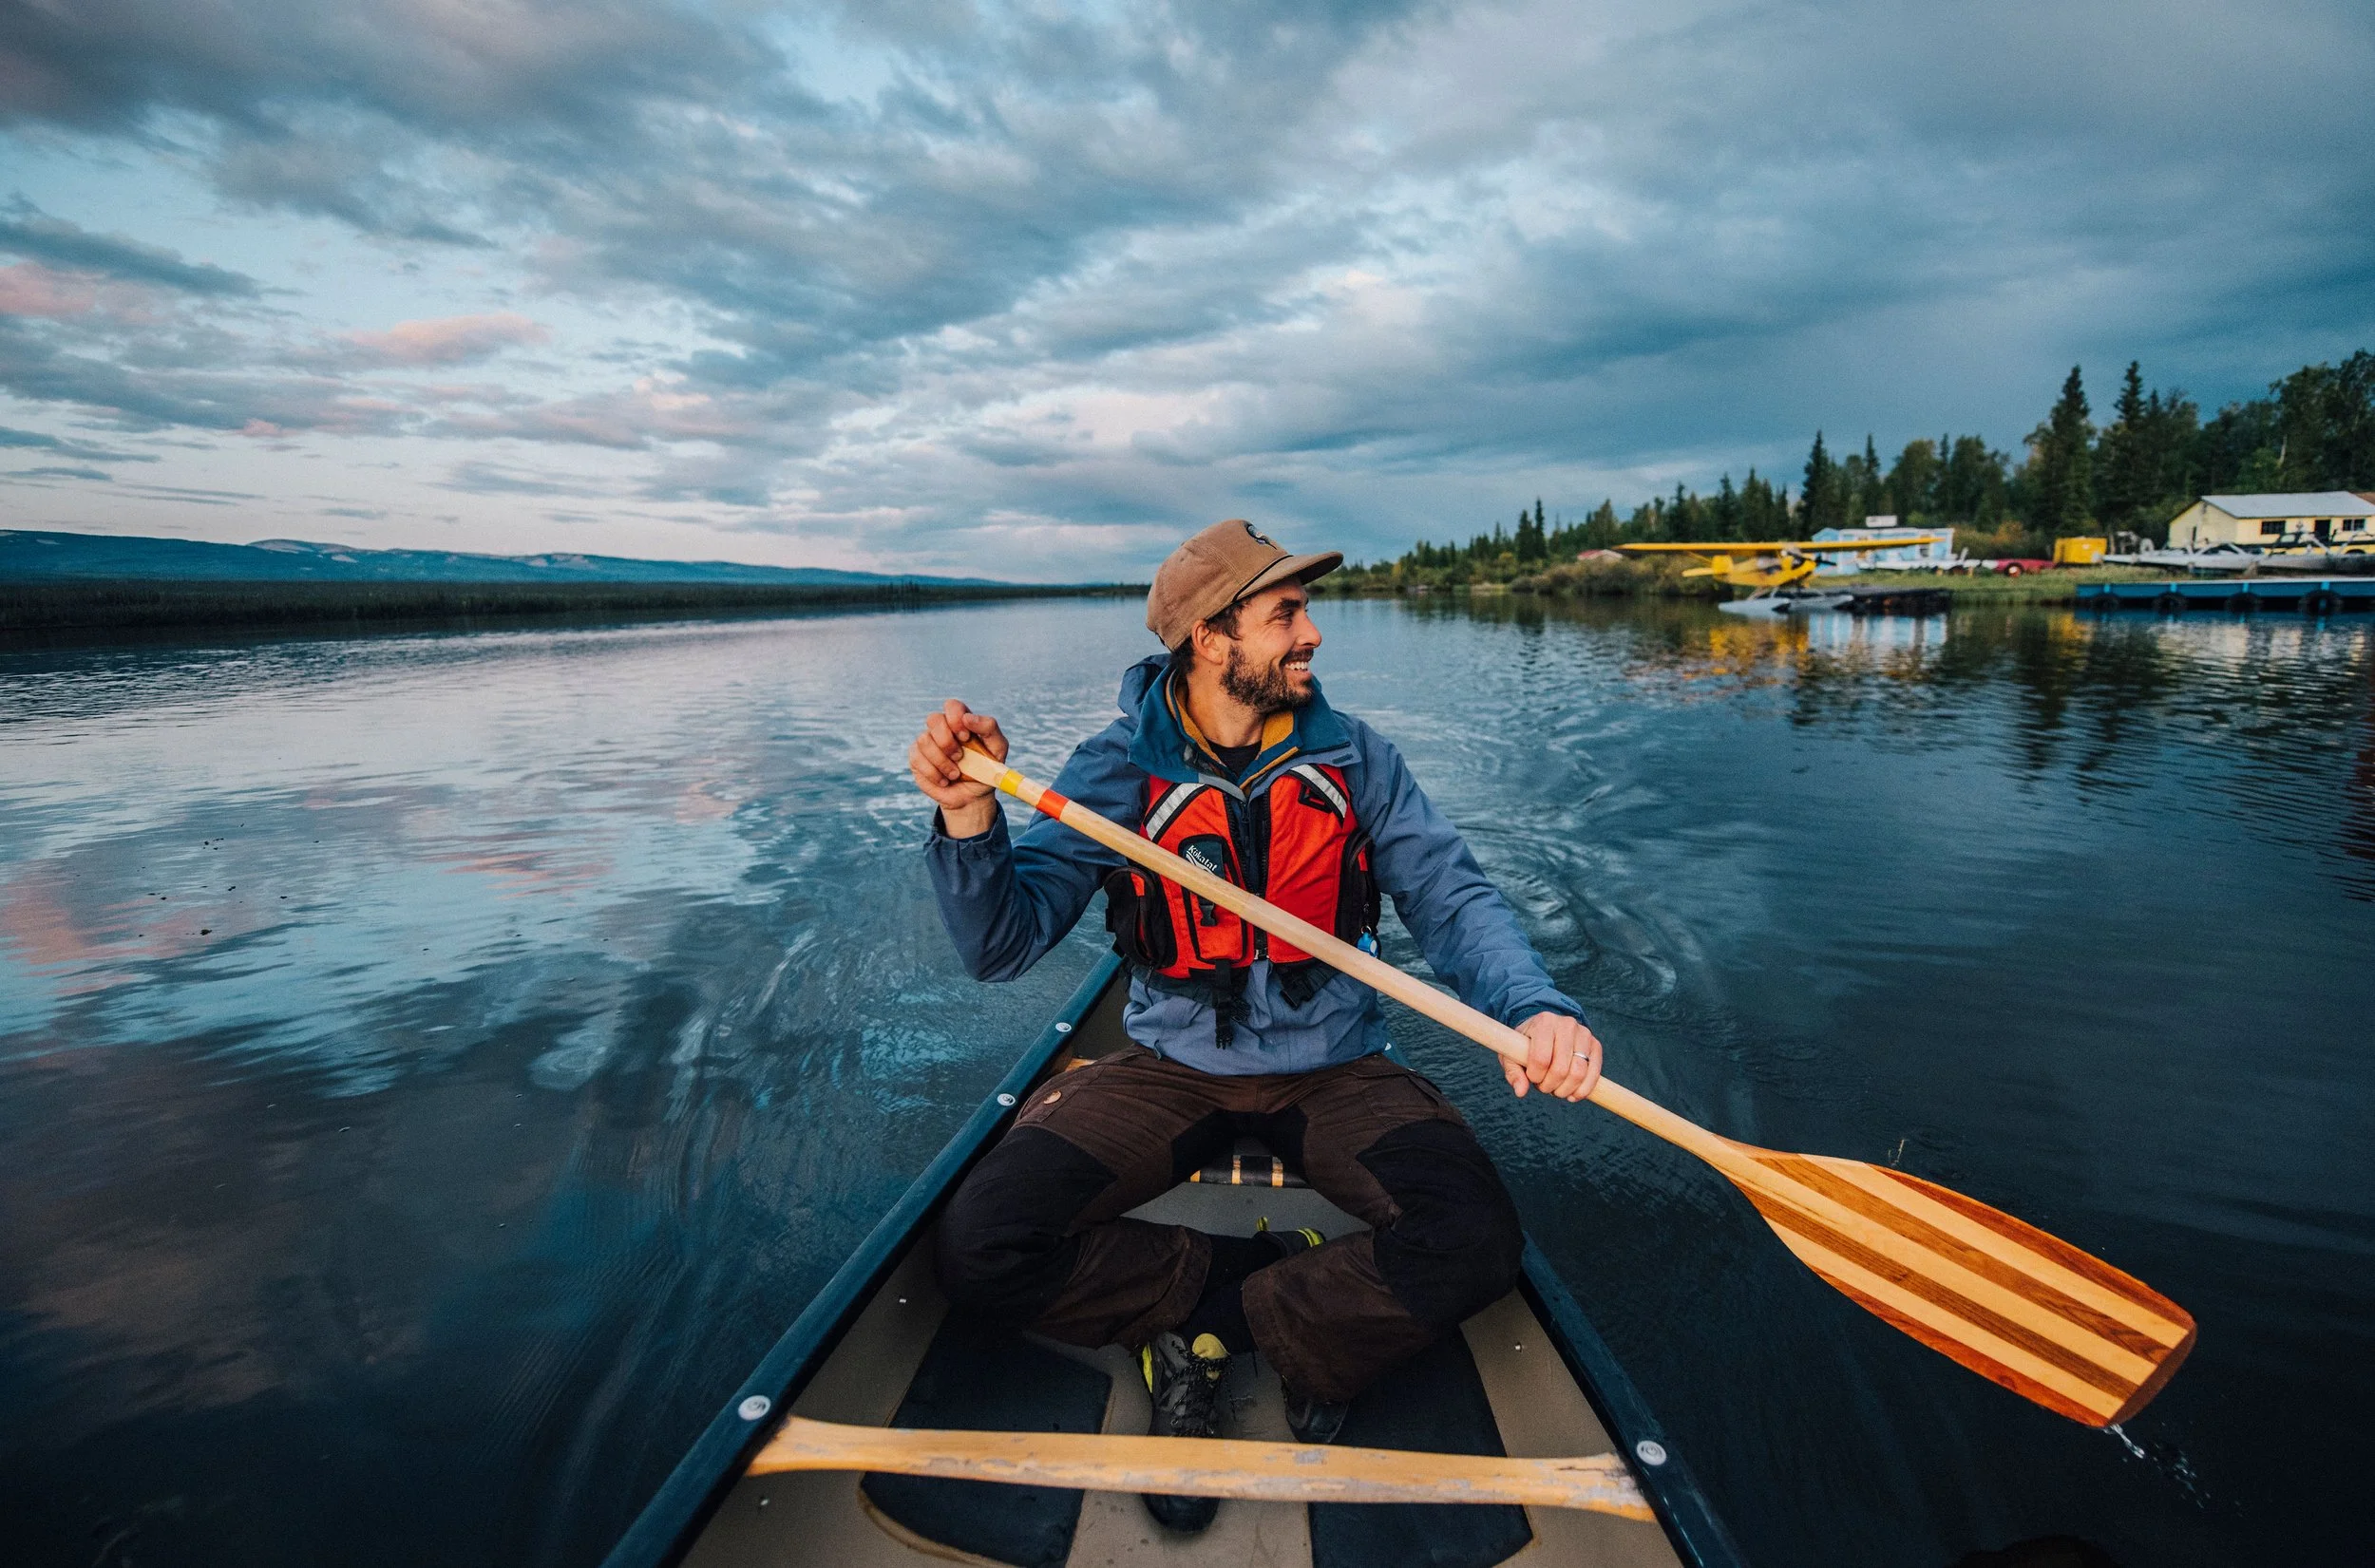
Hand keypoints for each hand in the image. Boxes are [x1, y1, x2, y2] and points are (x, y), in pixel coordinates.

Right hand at [909, 699, 1007, 836]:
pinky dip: (934, 773)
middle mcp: (942, 729)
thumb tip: (968, 718)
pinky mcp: (916, 758)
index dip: (955, 718)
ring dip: (942, 761)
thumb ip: (989, 729)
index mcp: (961, 722)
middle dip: (946, 741)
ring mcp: (927, 742)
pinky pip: (917, 759)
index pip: (952, 706)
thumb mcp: (998, 750)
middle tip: (959, 757)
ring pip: (924, 740)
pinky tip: (944, 780)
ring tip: (955, 774)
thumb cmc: (986, 770)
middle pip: (934, 719)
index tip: (965, 737)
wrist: (972, 797)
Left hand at [1503, 1012, 1603, 1101]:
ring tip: (1556, 1090)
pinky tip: (1573, 1095)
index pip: (1541, 1059)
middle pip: (1561, 1069)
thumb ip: (1513, 1073)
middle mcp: (1566, 1024)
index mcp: (1543, 1023)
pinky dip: (1584, 1090)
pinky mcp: (1596, 1045)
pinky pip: (1595, 1074)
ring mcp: (1584, 1034)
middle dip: (1550, 1086)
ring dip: (1566, 1090)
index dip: (1535, 1076)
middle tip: (1544, 1086)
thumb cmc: (1526, 1043)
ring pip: (1579, 1073)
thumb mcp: (1512, 1054)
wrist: (1545, 1028)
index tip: (1531, 1078)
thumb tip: (1521, 1092)